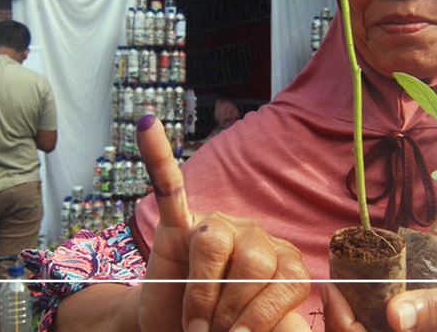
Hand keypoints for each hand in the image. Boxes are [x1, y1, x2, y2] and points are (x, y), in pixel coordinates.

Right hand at [136, 114, 310, 331]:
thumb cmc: (226, 330)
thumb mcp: (262, 331)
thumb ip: (281, 328)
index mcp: (284, 259)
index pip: (288, 278)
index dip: (262, 315)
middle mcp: (255, 234)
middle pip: (255, 261)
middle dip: (231, 308)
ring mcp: (217, 226)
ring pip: (214, 245)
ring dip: (202, 293)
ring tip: (194, 322)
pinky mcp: (179, 227)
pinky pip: (170, 187)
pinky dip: (158, 157)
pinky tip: (148, 126)